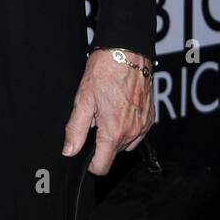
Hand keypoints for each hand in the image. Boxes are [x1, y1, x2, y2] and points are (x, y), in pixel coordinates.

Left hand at [62, 50, 154, 174]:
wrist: (127, 53)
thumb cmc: (105, 72)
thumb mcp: (83, 100)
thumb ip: (75, 129)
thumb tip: (69, 151)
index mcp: (114, 132)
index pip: (102, 166)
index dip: (90, 163)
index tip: (84, 153)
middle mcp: (132, 133)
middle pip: (113, 153)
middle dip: (101, 141)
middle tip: (94, 117)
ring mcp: (143, 126)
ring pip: (126, 143)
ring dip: (115, 134)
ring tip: (106, 109)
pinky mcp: (150, 117)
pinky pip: (137, 132)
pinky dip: (127, 125)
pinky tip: (118, 107)